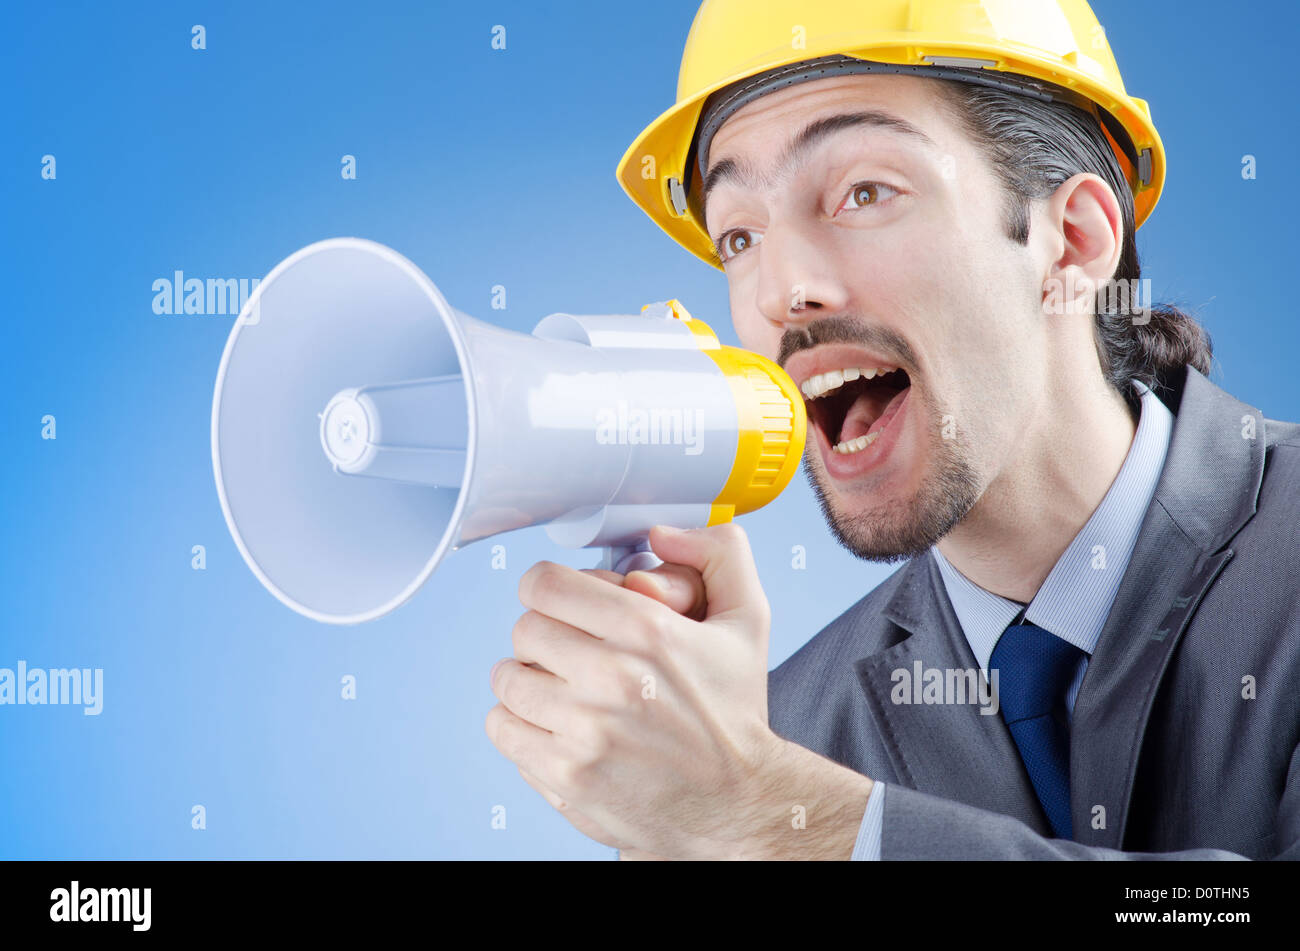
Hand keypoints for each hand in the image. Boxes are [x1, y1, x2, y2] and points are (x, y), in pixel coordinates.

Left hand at [486, 523, 784, 857]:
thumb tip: (662, 532)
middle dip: (545, 634)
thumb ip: (718, 554)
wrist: (736, 803)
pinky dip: (519, 723)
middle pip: (524, 629)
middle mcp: (612, 679)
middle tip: (570, 650)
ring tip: (561, 688)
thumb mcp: (747, 620)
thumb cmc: (733, 712)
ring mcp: (585, 732)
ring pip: (507, 678)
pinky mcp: (565, 777)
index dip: (550, 588)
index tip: (562, 603)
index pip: (544, 585)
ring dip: (528, 678)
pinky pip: (503, 728)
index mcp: (649, 632)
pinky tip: (555, 724)